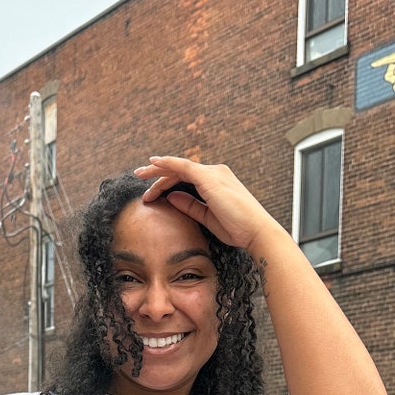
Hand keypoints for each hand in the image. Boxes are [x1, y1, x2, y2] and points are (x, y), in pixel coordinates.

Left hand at [135, 156, 282, 257]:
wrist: (256, 231)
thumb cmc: (237, 228)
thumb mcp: (207, 217)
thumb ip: (190, 205)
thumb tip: (171, 197)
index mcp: (216, 182)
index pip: (186, 177)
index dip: (166, 181)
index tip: (151, 189)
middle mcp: (215, 173)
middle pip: (180, 169)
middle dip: (158, 173)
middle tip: (139, 177)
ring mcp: (213, 173)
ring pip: (179, 166)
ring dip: (158, 170)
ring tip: (140, 175)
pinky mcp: (210, 178)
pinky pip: (183, 166)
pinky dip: (167, 163)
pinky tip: (154, 164)